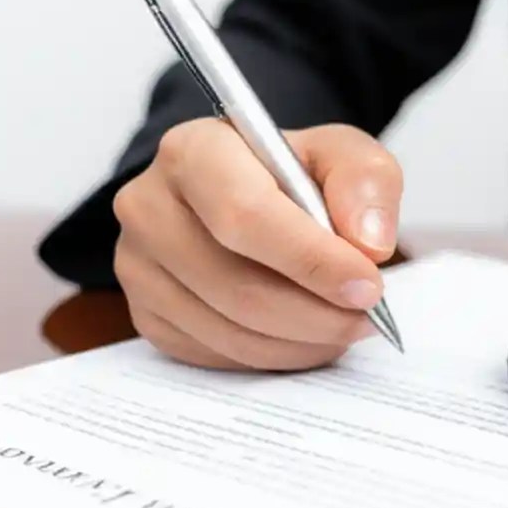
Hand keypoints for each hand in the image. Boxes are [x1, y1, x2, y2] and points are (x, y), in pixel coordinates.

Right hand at [112, 120, 401, 369]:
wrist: (251, 198)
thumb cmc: (294, 175)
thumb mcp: (343, 155)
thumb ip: (366, 182)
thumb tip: (368, 245)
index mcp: (194, 151)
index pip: (244, 215)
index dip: (312, 260)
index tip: (368, 287)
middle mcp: (149, 206)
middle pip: (237, 285)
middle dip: (317, 314)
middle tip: (368, 318)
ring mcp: (139, 266)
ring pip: (230, 330)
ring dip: (302, 341)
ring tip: (345, 326)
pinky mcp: (147, 314)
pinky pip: (216, 355)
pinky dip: (274, 356)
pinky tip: (306, 335)